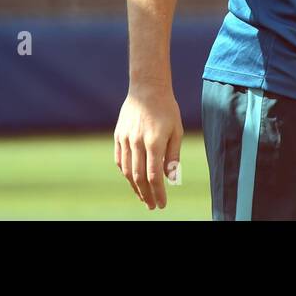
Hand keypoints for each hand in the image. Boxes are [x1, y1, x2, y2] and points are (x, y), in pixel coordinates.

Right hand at [114, 83, 182, 208]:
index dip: (157, 193)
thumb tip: (171, 179)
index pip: (154, 176)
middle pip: (139, 177)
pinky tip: (133, 180)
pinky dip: (126, 173)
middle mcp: (137, 142)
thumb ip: (173, 156)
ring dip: (135, 187)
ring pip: (127, 171)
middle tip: (152, 206)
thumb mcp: (177, 131)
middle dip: (146, 195)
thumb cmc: (167, 110)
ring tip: (143, 197)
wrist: (147, 88)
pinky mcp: (118, 136)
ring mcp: (125, 139)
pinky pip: (120, 160)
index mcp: (154, 141)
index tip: (162, 204)